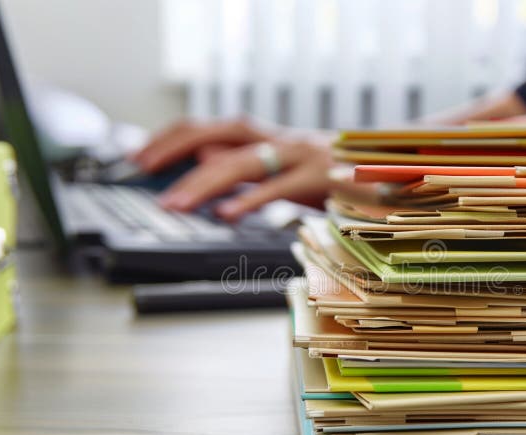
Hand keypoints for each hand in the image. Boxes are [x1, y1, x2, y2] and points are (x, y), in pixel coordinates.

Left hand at [131, 119, 334, 219]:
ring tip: (175, 205)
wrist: (386, 170)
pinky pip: (280, 188)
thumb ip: (244, 165)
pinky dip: (251, 200)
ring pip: (242, 162)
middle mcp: (278, 139)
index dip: (169, 139)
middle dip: (173, 152)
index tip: (139, 158)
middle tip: (143, 173)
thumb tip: (202, 160)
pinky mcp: (320, 178)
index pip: (206, 128)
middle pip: (215, 136)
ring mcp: (299, 156)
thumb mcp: (281, 168)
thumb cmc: (331, 175)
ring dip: (202, 183)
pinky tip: (227, 215)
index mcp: (266, 137)